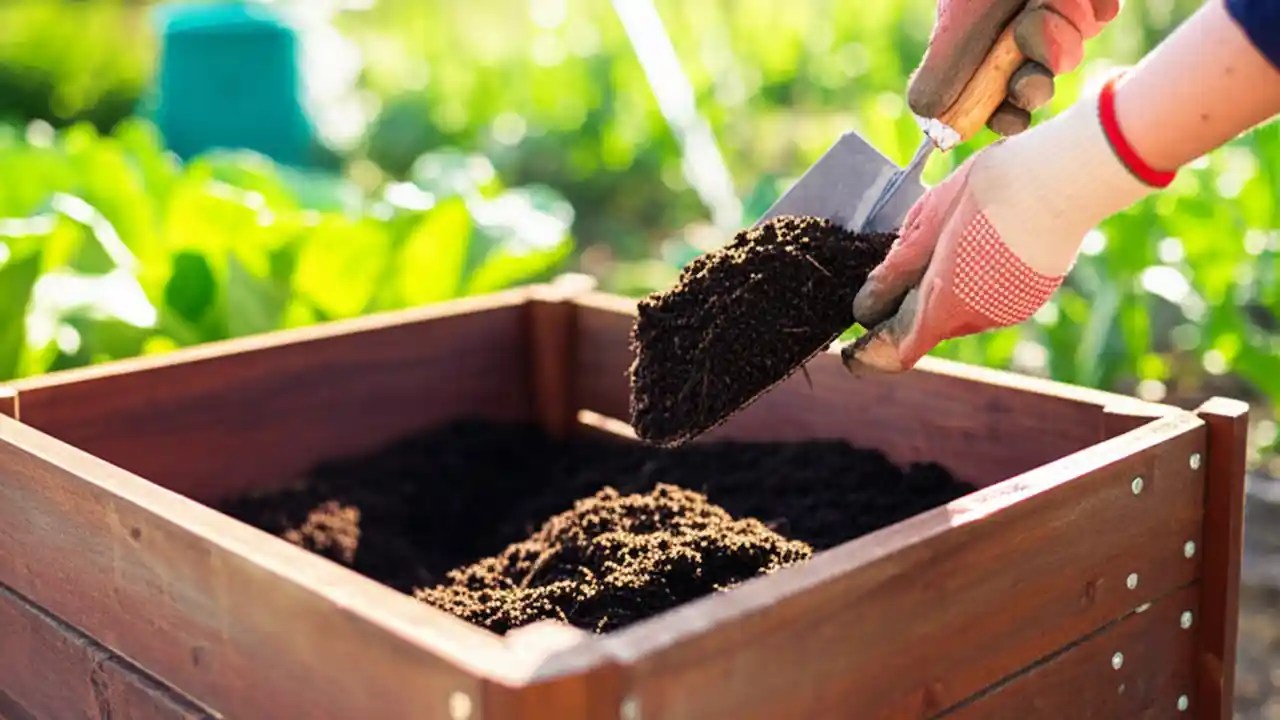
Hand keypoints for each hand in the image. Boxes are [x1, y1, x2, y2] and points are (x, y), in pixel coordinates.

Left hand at [843, 78, 1157, 372]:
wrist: (1065, 177)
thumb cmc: (990, 190)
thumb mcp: (926, 223)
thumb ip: (893, 273)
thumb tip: (866, 309)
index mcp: (945, 304)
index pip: (898, 352)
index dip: (870, 354)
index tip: (852, 353)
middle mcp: (978, 318)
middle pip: (928, 323)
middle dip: (912, 301)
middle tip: (909, 258)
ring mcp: (1009, 310)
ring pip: (960, 308)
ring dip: (947, 285)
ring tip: (958, 234)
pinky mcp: (1030, 296)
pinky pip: (989, 297)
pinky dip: (978, 278)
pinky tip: (986, 240)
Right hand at [909, 0, 1120, 135]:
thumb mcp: (957, 25)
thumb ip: (939, 73)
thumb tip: (929, 122)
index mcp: (980, 50)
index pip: (995, 104)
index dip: (1004, 115)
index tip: (1012, 115)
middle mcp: (1017, 38)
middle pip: (1036, 85)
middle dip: (1034, 73)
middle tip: (1027, 53)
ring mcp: (1058, 18)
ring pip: (1071, 51)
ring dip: (1059, 27)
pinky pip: (1102, 14)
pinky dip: (1089, 1)